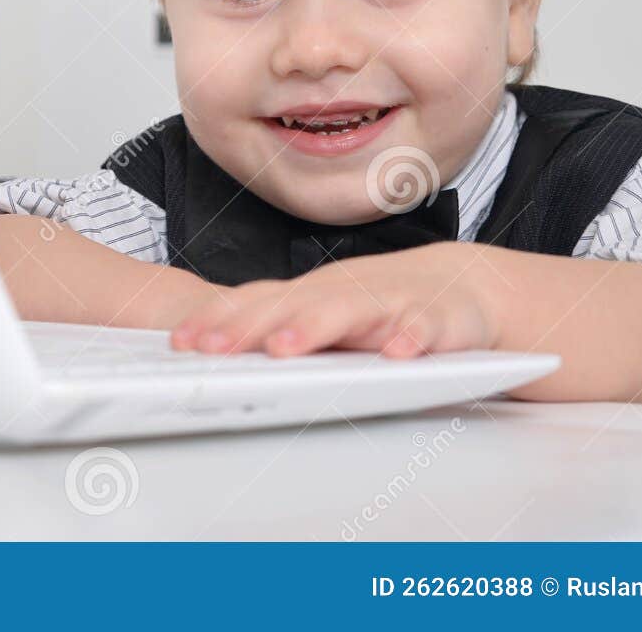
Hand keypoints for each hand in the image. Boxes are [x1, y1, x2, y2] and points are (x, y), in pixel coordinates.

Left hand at [168, 241, 504, 358]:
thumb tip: (212, 354)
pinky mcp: (438, 318)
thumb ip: (276, 331)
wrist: (462, 287)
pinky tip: (397, 352)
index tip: (180, 342)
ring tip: (284, 347)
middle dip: (248, 326)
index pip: (254, 303)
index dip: (216, 321)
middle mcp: (342, 292)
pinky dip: (411, 336)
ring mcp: (390, 301)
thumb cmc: (379, 306)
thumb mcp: (322, 316)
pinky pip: (424, 326)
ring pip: (348, 311)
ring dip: (314, 326)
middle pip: (289, 305)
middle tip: (213, 349)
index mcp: (309, 295)